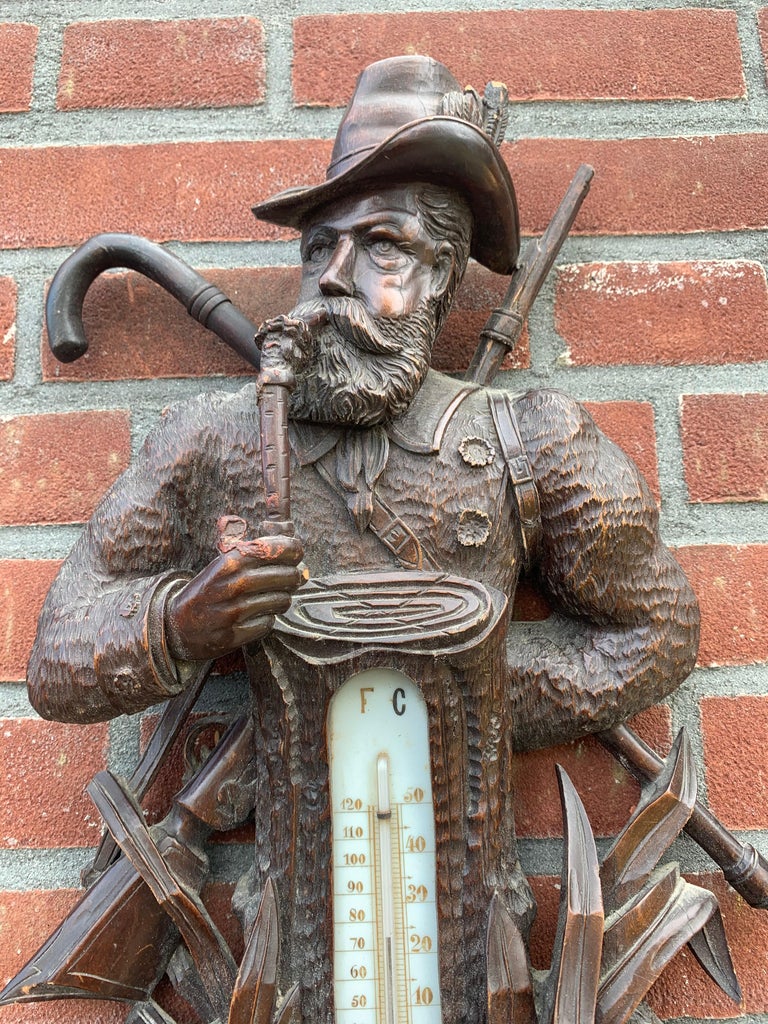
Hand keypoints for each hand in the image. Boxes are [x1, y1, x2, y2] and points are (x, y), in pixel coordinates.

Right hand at [164, 533, 303, 661]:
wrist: (178, 626)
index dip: (293, 550)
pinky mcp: (235, 635)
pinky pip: (268, 623)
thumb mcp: (224, 563)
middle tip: (294, 578)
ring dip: (283, 599)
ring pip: (281, 600)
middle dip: (294, 576)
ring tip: (275, 596)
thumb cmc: (208, 590)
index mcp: (230, 562)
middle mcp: (233, 585)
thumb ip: (255, 548)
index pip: (274, 549)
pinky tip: (259, 615)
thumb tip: (288, 529)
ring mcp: (233, 611)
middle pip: (286, 576)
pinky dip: (268, 619)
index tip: (297, 553)